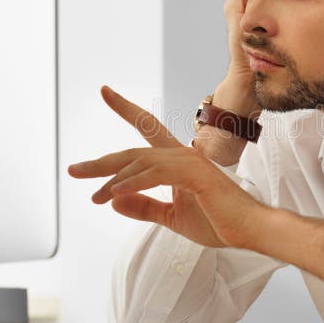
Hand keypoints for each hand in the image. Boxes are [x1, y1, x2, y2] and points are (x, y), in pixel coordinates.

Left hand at [67, 86, 267, 248]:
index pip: (148, 128)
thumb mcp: (171, 217)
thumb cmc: (218, 222)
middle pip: (134, 150)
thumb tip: (114, 200)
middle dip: (102, 161)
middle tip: (74, 170)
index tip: (105, 91)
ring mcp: (189, 162)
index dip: (126, 109)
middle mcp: (183, 155)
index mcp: (179, 161)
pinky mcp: (194, 174)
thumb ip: (144, 206)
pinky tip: (113, 192)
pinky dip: (132, 182)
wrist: (249, 231)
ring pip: (140, 162)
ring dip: (112, 180)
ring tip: (93, 196)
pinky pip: (155, 174)